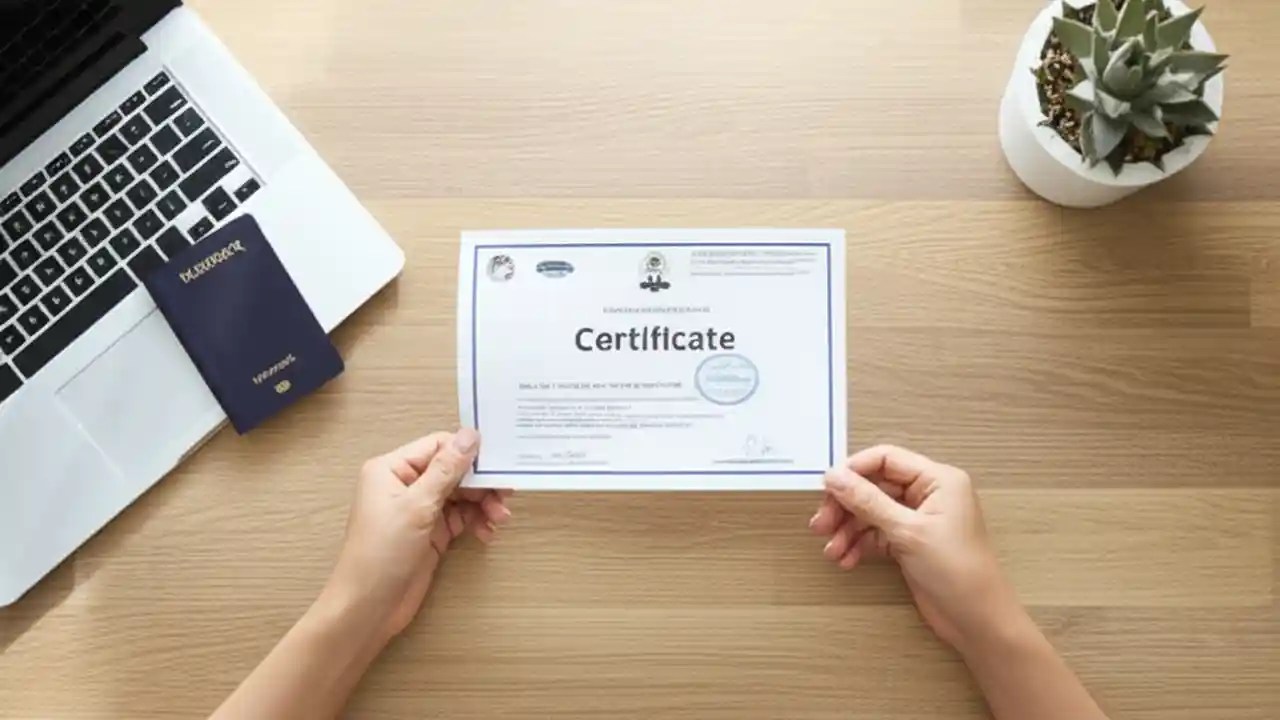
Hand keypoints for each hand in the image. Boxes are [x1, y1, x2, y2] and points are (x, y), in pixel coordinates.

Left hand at [323, 428, 511, 641]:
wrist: (368, 608)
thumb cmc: (382, 552)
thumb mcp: (416, 506)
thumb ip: (446, 470)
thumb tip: (470, 435)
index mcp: (392, 469)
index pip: (437, 446)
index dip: (467, 452)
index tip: (498, 463)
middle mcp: (405, 485)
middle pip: (452, 471)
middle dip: (480, 483)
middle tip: (506, 495)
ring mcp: (418, 510)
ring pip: (460, 495)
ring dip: (482, 504)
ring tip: (499, 519)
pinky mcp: (430, 533)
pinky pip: (460, 518)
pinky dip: (475, 522)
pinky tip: (486, 533)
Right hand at [810, 445, 1021, 651]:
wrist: (978, 622)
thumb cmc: (957, 571)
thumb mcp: (908, 532)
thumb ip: (867, 501)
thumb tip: (833, 476)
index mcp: (938, 480)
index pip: (886, 459)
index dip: (853, 471)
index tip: (826, 489)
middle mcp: (928, 494)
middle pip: (874, 486)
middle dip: (846, 506)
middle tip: (821, 525)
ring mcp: (919, 519)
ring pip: (871, 512)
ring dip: (848, 529)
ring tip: (832, 551)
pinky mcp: (910, 542)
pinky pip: (876, 534)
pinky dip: (859, 545)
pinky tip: (846, 559)